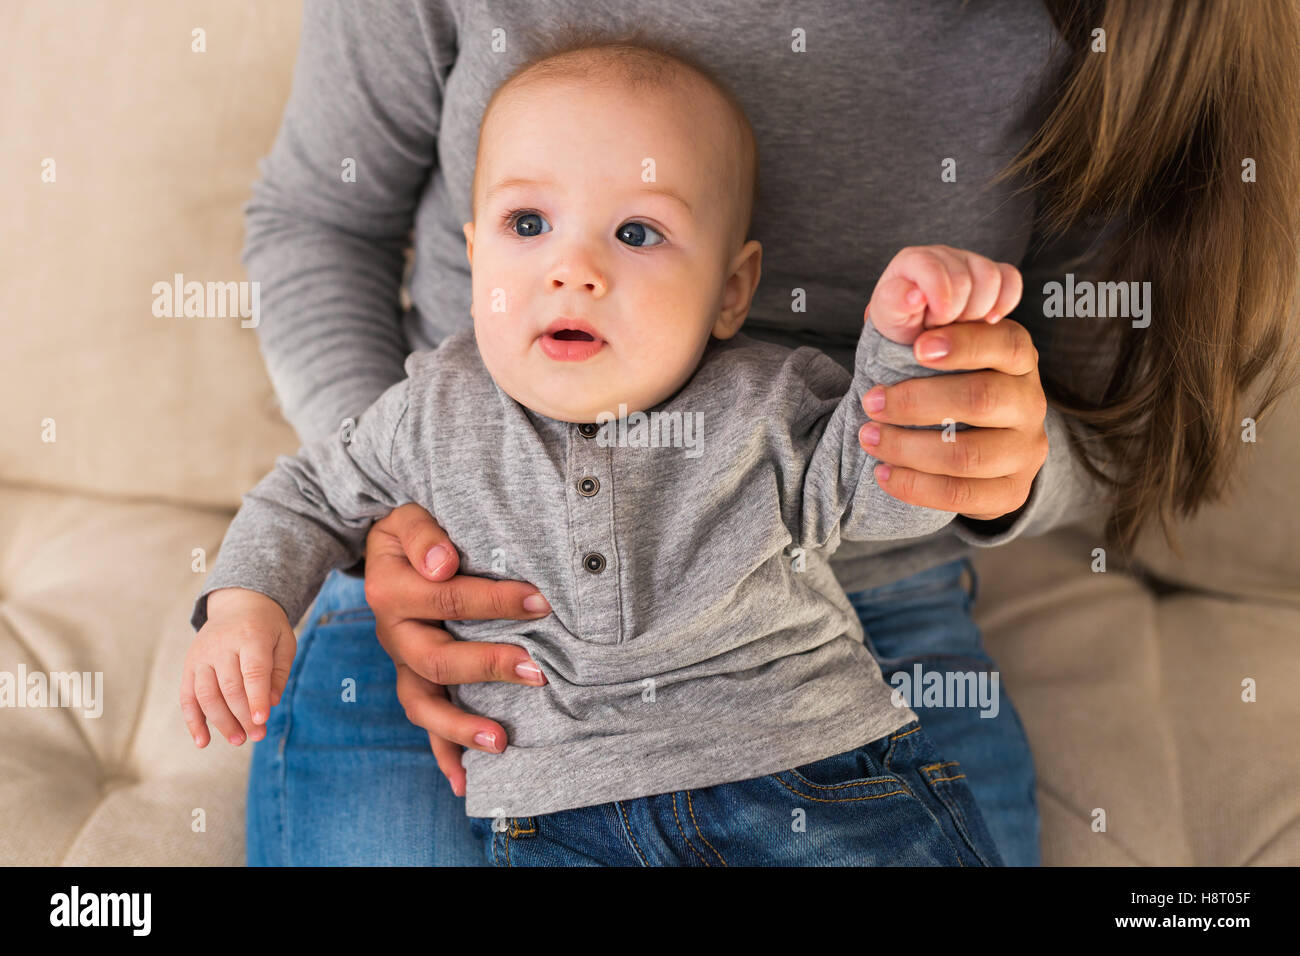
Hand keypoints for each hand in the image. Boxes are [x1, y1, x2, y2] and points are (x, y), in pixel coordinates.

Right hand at [181, 587, 296, 747]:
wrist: (238, 604)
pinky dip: (193, 721)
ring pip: (206, 695)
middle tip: (258, 736)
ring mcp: (201, 656)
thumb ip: (280, 671)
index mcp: (251, 636)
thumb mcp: (284, 641)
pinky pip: (186, 696)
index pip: (252, 671)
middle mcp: (221, 645)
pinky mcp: (189, 665)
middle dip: (243, 716)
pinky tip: (203, 742)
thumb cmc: (267, 627)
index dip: (256, 698)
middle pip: (229, 687)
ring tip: (239, 740)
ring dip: (221, 722)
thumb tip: (272, 702)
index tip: (262, 720)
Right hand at [363, 503, 552, 796]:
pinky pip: (424, 723)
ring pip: (422, 703)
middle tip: (537, 671)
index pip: (446, 597)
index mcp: (390, 589)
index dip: (495, 601)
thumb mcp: (406, 517)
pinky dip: (443, 753)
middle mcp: (393, 632)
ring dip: (461, 726)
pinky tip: (465, 781)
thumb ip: (423, 535)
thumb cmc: (413, 532)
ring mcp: (402, 663)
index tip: (540, 603)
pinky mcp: (413, 681)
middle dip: (489, 666)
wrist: (386, 550)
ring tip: (502, 741)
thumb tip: (443, 562)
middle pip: (436, 658)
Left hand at [858, 317, 1048, 522]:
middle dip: (917, 401)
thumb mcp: (943, 352)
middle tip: (871, 401)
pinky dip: (915, 486)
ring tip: (868, 437)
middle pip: (981, 400)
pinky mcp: (1011, 492)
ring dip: (908, 447)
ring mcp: (1025, 451)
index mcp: (1018, 359)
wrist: (981, 448)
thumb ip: (923, 326)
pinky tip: (882, 473)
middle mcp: (1030, 403)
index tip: (917, 347)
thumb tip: (902, 296)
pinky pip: (962, 495)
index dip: (963, 344)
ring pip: (967, 455)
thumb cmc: (948, 383)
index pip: (1004, 344)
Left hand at [867, 244, 1022, 344]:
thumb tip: (914, 295)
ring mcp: (971, 262)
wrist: (916, 335)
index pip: (934, 269)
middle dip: (955, 314)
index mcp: (913, 259)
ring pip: (991, 279)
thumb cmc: (901, 325)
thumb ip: (895, 305)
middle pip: (966, 279)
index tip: (931, 325)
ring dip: (977, 312)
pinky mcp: (995, 275)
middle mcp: (944, 254)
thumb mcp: (889, 319)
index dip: (939, 302)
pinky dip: (1004, 303)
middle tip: (939, 329)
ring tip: (957, 328)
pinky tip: (988, 321)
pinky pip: (1011, 280)